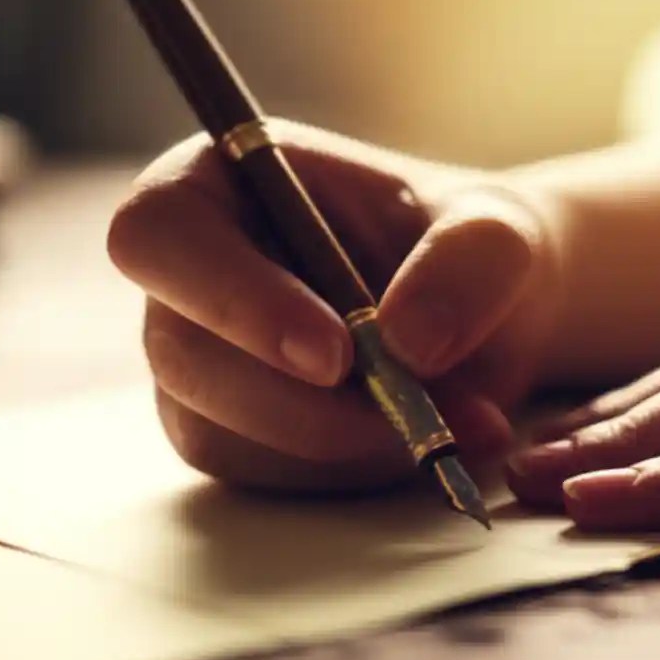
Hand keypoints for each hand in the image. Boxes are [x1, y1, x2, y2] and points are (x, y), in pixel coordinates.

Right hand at [108, 121, 561, 492]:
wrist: (487, 321)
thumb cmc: (469, 250)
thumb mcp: (498, 232)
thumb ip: (467, 262)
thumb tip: (406, 342)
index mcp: (216, 182)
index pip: (161, 233)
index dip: (232, 298)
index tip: (335, 354)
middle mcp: (186, 276)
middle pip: (181, 353)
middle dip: (300, 403)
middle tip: (414, 417)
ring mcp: (197, 361)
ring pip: (217, 430)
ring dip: (338, 445)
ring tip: (454, 423)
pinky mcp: (225, 432)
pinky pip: (258, 477)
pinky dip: (345, 473)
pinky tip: (419, 445)